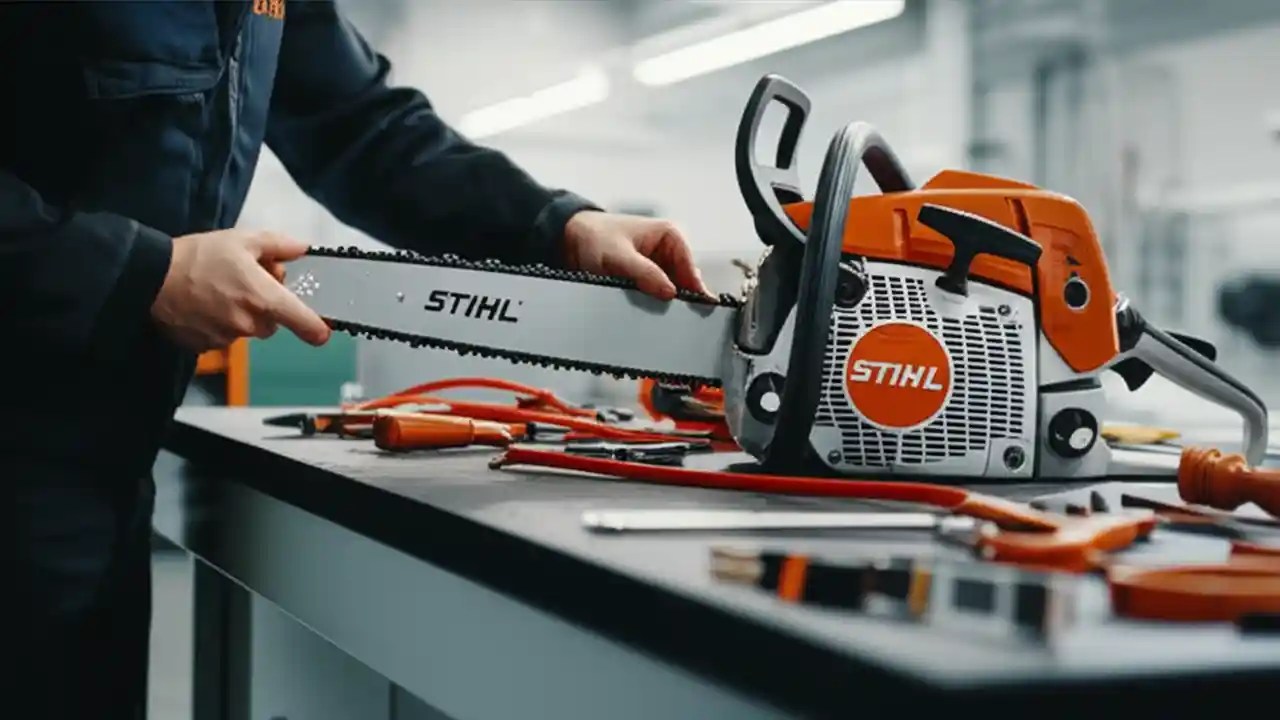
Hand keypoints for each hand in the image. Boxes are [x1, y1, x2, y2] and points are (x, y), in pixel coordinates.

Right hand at [150, 229, 330, 352]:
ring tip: (219, 292)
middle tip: (246, 284)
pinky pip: (223, 338)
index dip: (316, 328)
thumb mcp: (243, 240)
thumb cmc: (199, 256)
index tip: (322, 333)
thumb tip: (303, 249)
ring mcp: (227, 338)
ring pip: (248, 330)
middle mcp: (250, 323)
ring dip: (241, 315)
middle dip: (266, 306)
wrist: (151, 277)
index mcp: (264, 299)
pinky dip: (219, 325)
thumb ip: (279, 245)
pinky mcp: (206, 347)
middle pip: (273, 322)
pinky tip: (204, 306)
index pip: (303, 321)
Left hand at [561, 211, 712, 300]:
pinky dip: (649, 304)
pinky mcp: (645, 280)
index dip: (693, 291)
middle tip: (666, 314)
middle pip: (682, 284)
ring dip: (659, 302)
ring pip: (668, 293)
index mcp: (670, 236)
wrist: (569, 240)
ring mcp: (657, 267)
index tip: (692, 310)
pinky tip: (642, 310)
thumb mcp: (619, 256)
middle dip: (674, 299)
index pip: (690, 269)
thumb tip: (669, 292)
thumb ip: (645, 273)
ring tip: (648, 309)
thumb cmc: (594, 237)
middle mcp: (667, 251)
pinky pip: (654, 296)